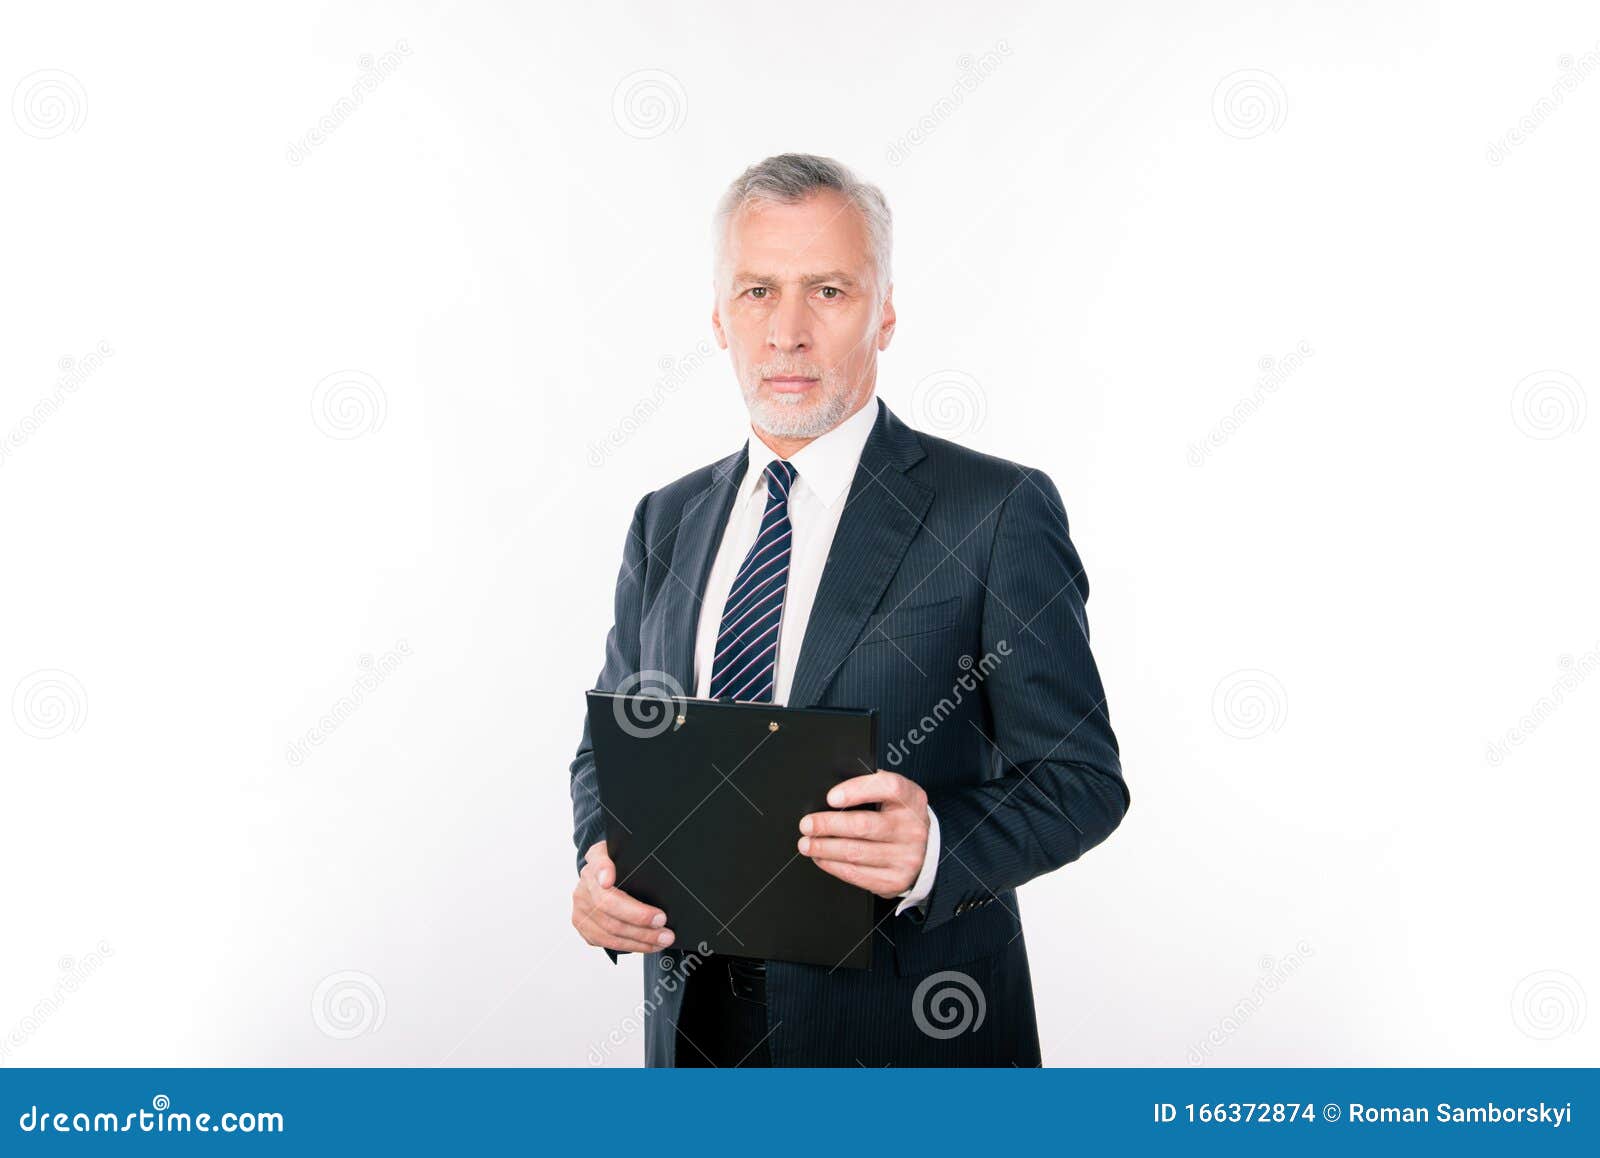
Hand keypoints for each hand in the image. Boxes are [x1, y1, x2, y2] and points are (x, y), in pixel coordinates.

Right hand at [571, 840, 674, 953]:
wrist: (602, 877)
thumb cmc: (621, 867)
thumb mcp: (629, 855)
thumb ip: (637, 858)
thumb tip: (661, 873)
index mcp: (597, 858)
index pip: (598, 861)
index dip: (602, 871)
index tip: (608, 880)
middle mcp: (585, 883)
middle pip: (607, 903)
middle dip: (638, 916)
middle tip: (662, 921)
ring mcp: (581, 906)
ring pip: (609, 928)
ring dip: (640, 937)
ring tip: (663, 938)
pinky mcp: (583, 925)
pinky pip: (606, 941)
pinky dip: (631, 945)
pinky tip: (648, 944)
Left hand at [797, 770, 929, 897]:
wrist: (925, 851)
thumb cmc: (899, 818)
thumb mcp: (894, 798)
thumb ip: (870, 789)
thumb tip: (832, 796)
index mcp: (912, 799)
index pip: (889, 787)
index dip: (857, 790)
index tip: (831, 797)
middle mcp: (911, 828)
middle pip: (864, 825)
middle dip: (828, 825)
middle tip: (807, 824)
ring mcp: (905, 857)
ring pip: (856, 853)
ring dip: (824, 848)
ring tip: (807, 843)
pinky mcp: (895, 880)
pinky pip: (857, 874)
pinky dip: (833, 866)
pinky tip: (821, 858)